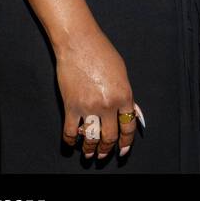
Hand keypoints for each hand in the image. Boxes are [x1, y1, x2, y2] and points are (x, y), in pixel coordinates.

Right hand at [55, 30, 136, 160]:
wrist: (80, 44)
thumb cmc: (103, 54)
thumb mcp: (122, 74)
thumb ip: (125, 95)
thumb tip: (129, 112)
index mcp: (124, 96)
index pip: (128, 126)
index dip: (126, 142)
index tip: (123, 150)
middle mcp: (108, 105)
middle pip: (109, 136)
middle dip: (107, 149)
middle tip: (104, 155)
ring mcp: (89, 107)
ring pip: (91, 138)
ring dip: (90, 150)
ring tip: (89, 154)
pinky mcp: (71, 106)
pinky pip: (71, 131)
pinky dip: (71, 141)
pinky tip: (72, 143)